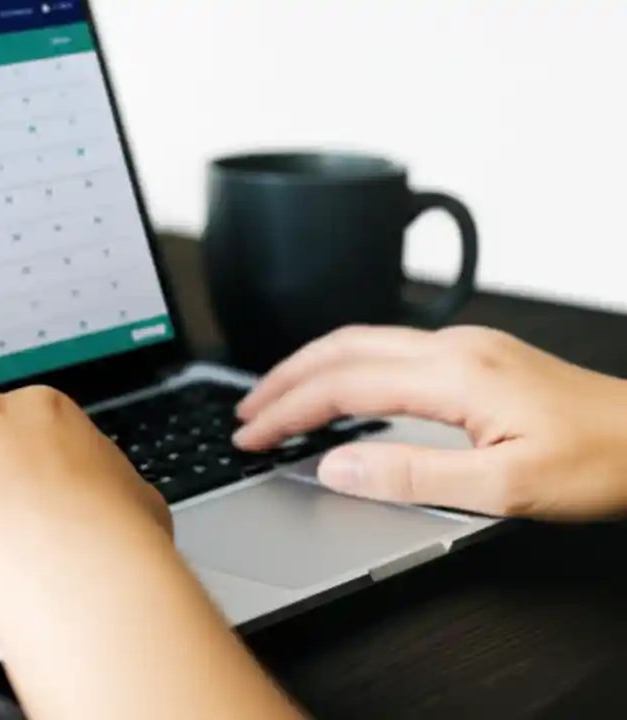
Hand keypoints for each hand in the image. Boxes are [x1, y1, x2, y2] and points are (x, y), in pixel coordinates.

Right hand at [234, 325, 626, 519]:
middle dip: (282, 379)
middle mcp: (454, 349)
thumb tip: (336, 467)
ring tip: (275, 399)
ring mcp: (466, 348)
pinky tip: (339, 390)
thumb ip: (412, 475)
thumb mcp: (505, 486)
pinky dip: (344, 367)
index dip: (287, 410)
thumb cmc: (600, 462)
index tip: (251, 436)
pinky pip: (388, 350)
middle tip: (245, 413)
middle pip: (341, 348)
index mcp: (454, 376)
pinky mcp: (477, 358)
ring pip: (362, 342)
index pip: (343, 386)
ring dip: (309, 367)